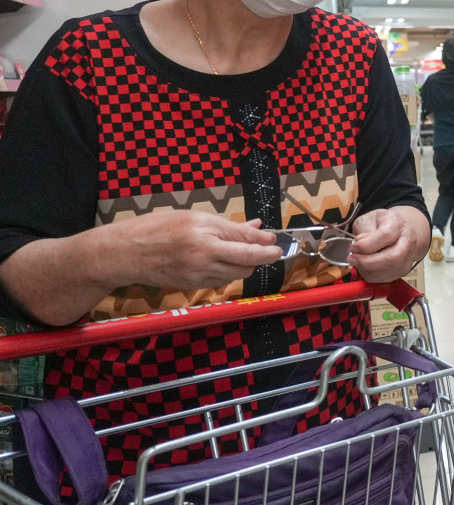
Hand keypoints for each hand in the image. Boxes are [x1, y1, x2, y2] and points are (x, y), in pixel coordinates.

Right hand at [101, 210, 282, 291]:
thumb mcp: (195, 218)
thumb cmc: (157, 228)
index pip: (249, 245)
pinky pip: (221, 280)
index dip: (268, 245)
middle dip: (260, 257)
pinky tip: (218, 260)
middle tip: (265, 248)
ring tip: (237, 251)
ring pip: (237, 275)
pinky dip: (227, 271)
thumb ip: (230, 227)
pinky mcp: (193, 286)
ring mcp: (198, 276)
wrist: (125, 253)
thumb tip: (259, 227)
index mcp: (205, 237)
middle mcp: (204, 259)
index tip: (277, 243)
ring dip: (244, 265)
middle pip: (248, 264)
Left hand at [348, 206, 430, 281]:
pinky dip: (374, 276)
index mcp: (397, 223)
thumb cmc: (383, 224)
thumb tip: (359, 245)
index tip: (353, 247)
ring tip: (357, 263)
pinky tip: (365, 268)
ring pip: (392, 269)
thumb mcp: (368, 219)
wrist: (400, 230)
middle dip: (368, 262)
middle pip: (393, 256)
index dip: (367, 244)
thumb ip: (363, 230)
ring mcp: (409, 255)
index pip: (386, 235)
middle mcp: (408, 239)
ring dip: (369, 270)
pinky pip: (389, 277)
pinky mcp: (405, 268)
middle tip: (353, 259)